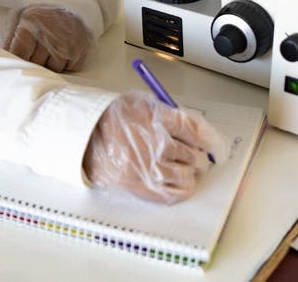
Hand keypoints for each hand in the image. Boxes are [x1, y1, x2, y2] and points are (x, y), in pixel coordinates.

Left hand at [0, 5, 92, 72]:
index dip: (17, 61)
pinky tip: (62, 50)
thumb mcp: (18, 17)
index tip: (16, 62)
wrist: (69, 0)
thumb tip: (0, 61)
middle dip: (33, 62)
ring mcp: (68, 39)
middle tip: (34, 53)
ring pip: (54, 68)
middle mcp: (51, 30)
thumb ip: (6, 38)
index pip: (19, 53)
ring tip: (48, 50)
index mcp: (30, 21)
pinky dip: (65, 63)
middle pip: (36, 63)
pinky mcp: (82, 46)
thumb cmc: (37, 14)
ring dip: (49, 64)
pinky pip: (70, 67)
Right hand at [83, 92, 228, 203]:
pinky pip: (171, 194)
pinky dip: (182, 189)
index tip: (213, 143)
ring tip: (187, 167)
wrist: (83, 135)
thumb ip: (169, 114)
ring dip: (190, 172)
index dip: (209, 138)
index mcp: (153, 117)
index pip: (193, 129)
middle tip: (197, 155)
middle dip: (198, 155)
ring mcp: (145, 167)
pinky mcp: (139, 186)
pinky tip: (180, 182)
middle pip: (191, 153)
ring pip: (185, 175)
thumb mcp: (141, 103)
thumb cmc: (112, 117)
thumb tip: (198, 131)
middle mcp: (151, 143)